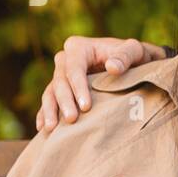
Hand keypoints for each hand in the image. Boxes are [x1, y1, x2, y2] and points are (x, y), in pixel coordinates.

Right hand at [36, 37, 167, 132]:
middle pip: (60, 81)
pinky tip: (43, 128)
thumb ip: (125, 56)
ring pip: (51, 92)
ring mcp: (62, 75)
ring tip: (51, 129)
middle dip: (64, 101)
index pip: (74, 67)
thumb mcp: (135, 51)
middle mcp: (66, 60)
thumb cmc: (134, 56)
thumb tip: (112, 67)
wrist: (134, 65)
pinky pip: (49, 101)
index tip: (86, 106)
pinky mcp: (61, 89)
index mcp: (79, 48)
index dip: (78, 86)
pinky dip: (45, 113)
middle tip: (72, 119)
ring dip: (50, 110)